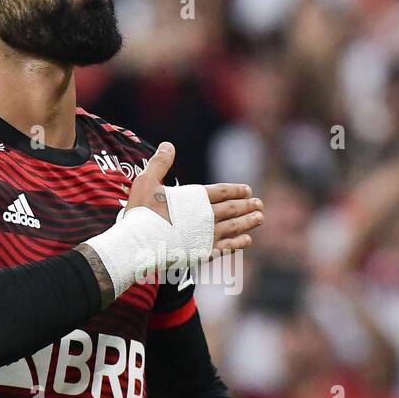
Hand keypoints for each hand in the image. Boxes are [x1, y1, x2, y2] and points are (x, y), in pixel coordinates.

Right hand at [128, 142, 263, 253]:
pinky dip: (238, 243)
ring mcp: (206, 236)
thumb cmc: (140, 213)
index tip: (248, 190)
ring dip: (248, 222)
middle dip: (247, 205)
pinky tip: (247, 240)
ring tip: (260, 217)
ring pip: (234, 227)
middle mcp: (205, 216)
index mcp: (194, 198)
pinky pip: (226, 247)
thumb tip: (168, 144)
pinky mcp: (203, 253)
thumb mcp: (146, 181)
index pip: (221, 191)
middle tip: (259, 203)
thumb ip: (160, 163)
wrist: (139, 245)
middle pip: (232, 209)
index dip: (236, 190)